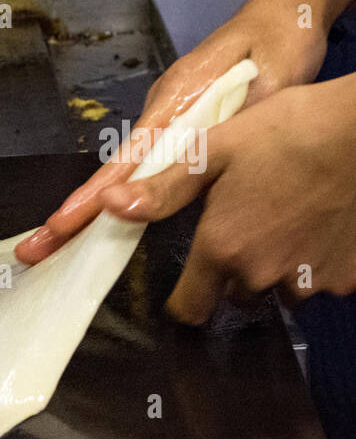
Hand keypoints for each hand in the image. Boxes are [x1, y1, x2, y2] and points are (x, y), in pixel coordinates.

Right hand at [15, 0, 331, 267]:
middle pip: (114, 170)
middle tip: (33, 248)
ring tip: (60, 241)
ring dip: (97, 207)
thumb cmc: (279, 39)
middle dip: (74, 212)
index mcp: (177, 99)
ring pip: (129, 169)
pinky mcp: (176, 119)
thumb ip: (242, 124)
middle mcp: (161, 108)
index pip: (130, 157)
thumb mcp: (276, 82)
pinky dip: (127, 191)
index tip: (63, 222)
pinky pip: (148, 161)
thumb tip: (212, 163)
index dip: (98, 195)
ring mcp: (166, 114)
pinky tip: (112, 217)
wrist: (283, 8)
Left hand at [96, 74, 355, 323]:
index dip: (185, 300)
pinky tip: (322, 224)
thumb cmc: (290, 130)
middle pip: (236, 296)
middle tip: (247, 227)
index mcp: (223, 248)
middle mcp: (264, 274)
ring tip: (288, 222)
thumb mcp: (215, 150)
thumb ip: (162, 189)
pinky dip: (320, 263)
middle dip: (235, 273)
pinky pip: (324, 282)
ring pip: (282, 291)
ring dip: (279, 269)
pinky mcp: (351, 277)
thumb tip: (107, 205)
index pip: (190, 308)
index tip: (188, 285)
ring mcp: (312, 279)